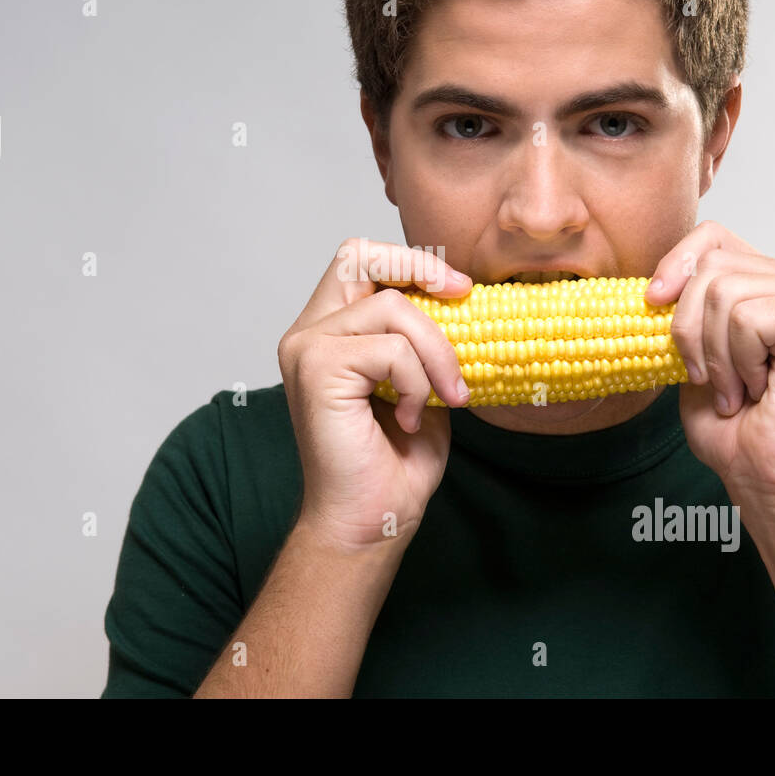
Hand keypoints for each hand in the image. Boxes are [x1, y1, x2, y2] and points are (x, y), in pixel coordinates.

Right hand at [277, 238, 472, 551]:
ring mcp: (307, 349)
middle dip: (419, 267)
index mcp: (330, 331)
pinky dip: (417, 382)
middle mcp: (309, 333)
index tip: (460, 290)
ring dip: (436, 350)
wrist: (370, 521)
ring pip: (390, 306)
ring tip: (445, 396)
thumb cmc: (395, 463)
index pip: (362, 260)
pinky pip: (389, 349)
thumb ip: (426, 340)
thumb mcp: (424, 384)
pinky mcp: (316, 371)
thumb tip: (467, 298)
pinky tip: (410, 418)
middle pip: (359, 255)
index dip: (412, 261)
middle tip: (462, 298)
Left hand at [646, 221, 774, 529]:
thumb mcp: (695, 357)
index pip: (712, 238)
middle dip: (690, 328)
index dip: (676, 264)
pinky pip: (746, 317)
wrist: (774, 480)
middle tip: (715, 380)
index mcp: (774, 283)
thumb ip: (684, 312)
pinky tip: (760, 389)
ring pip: (723, 290)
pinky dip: (737, 361)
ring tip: (739, 390)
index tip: (652, 304)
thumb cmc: (740, 430)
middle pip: (711, 264)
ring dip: (715, 354)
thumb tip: (653, 285)